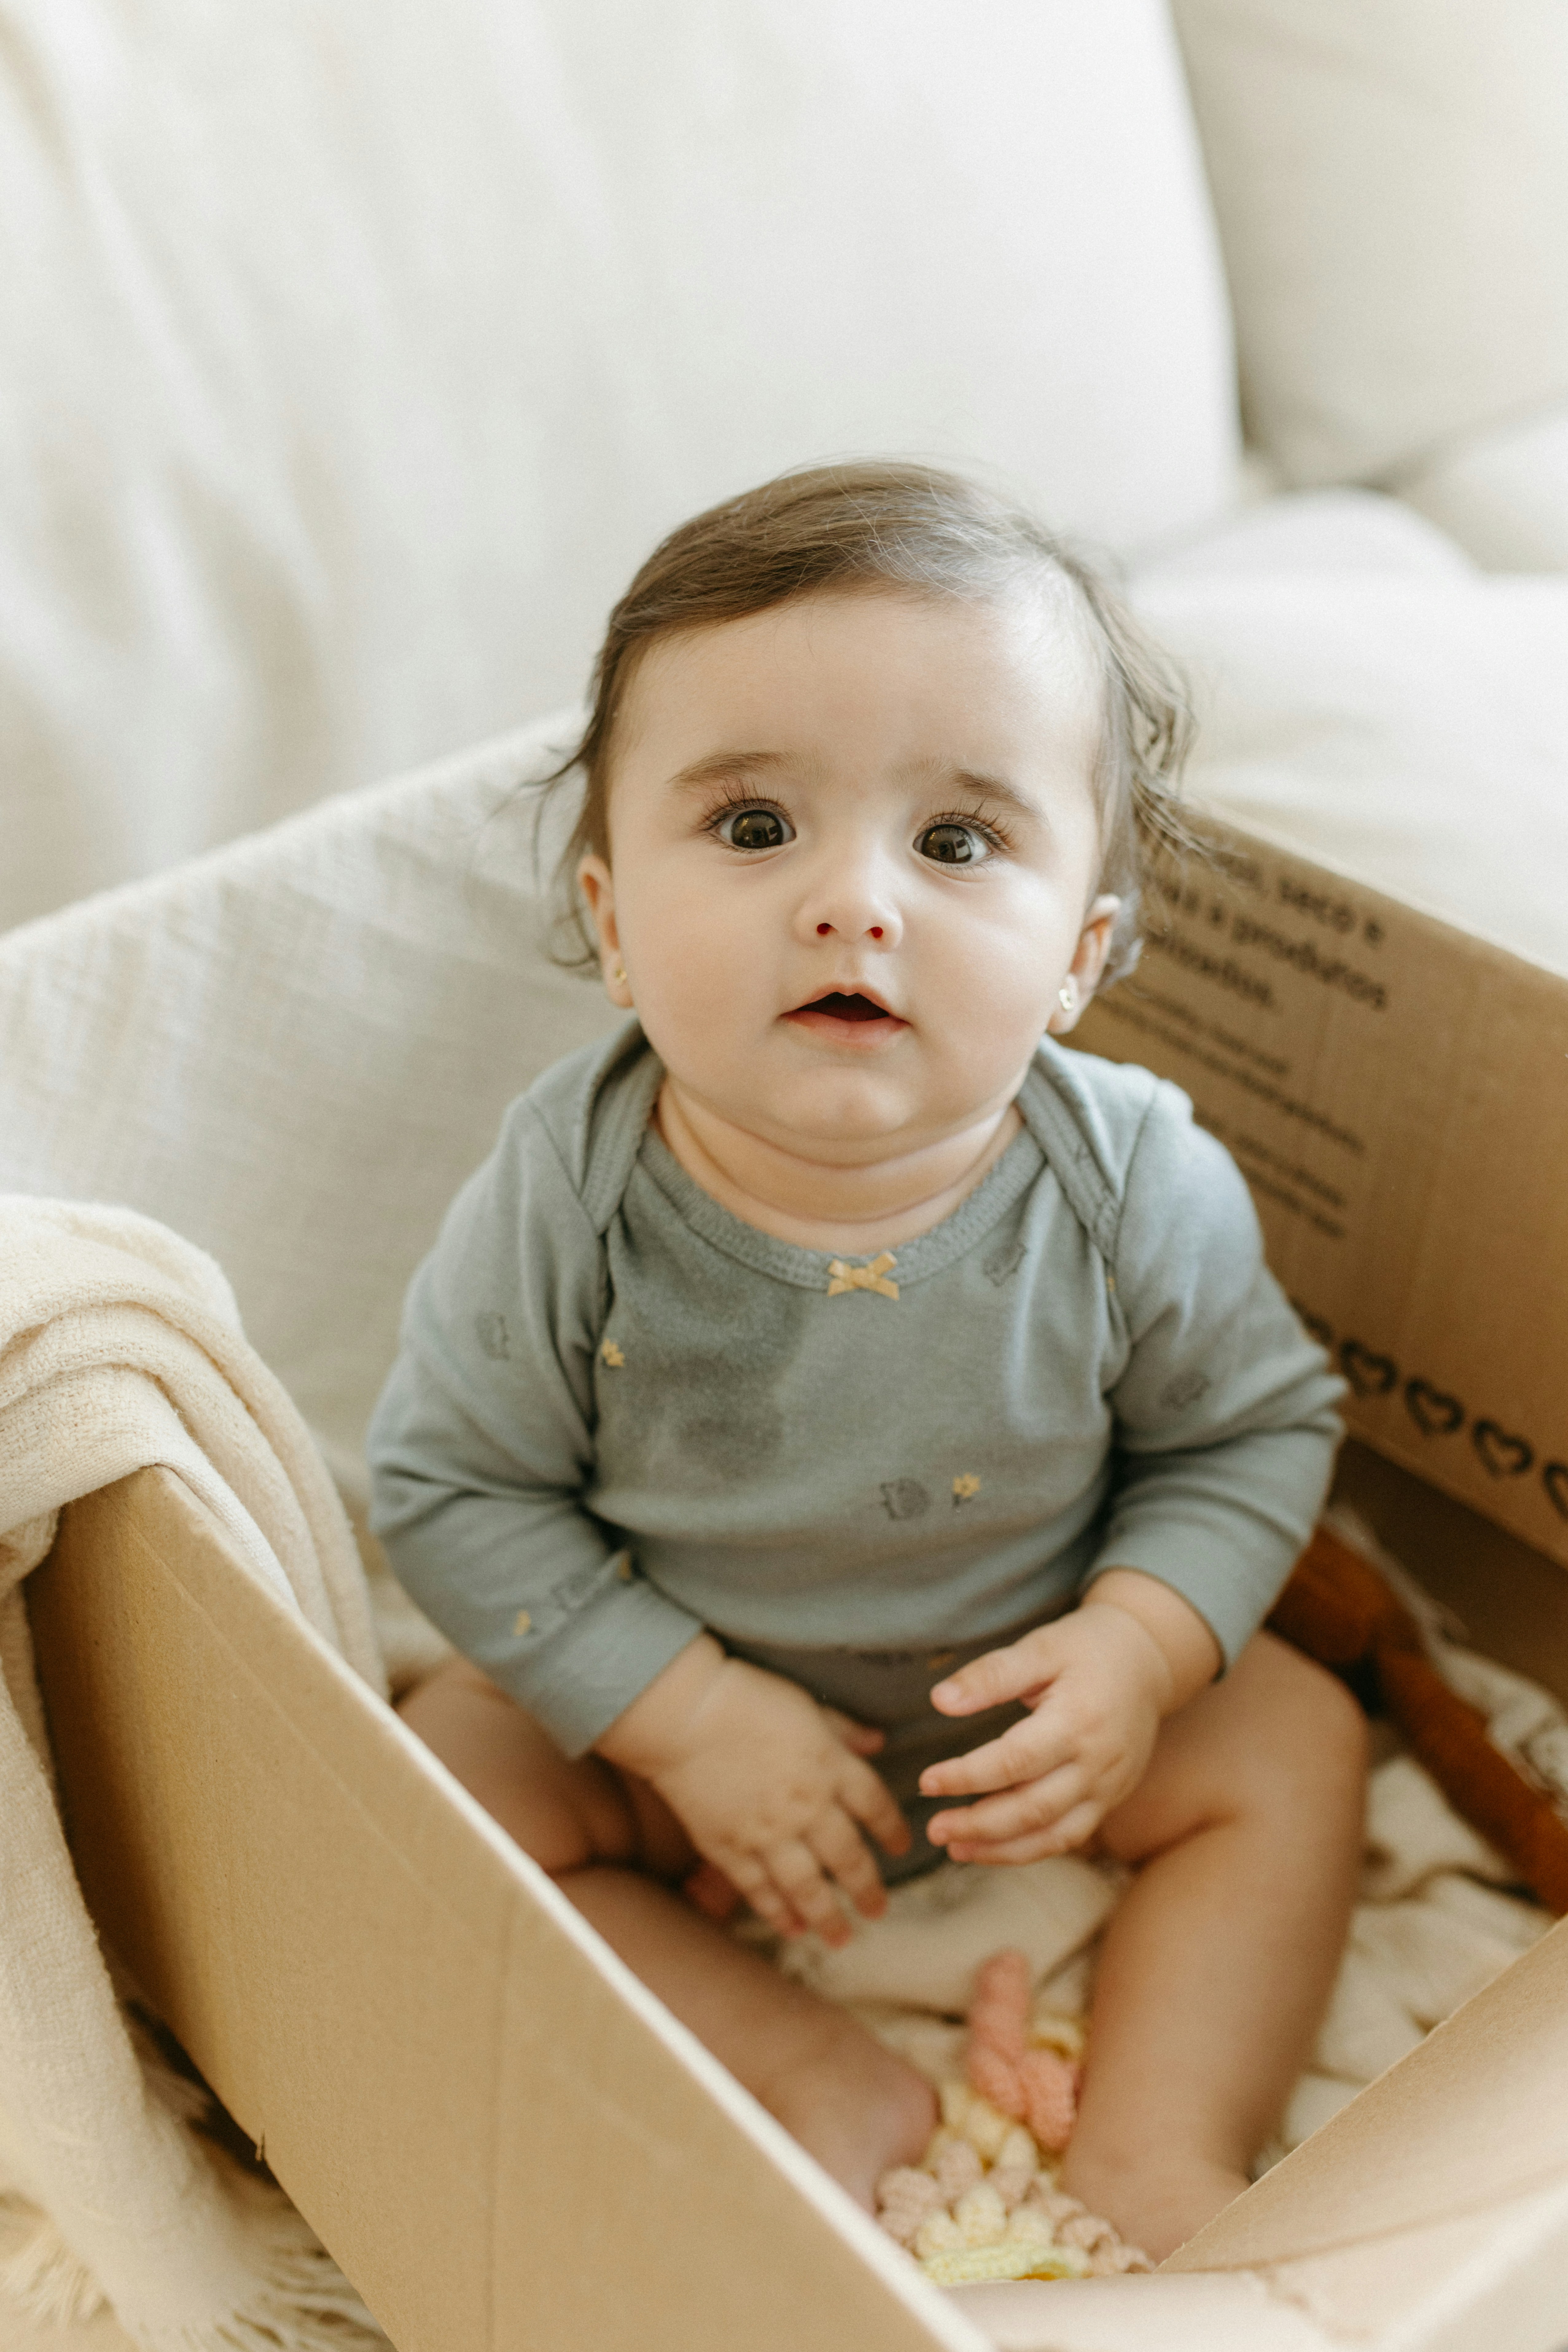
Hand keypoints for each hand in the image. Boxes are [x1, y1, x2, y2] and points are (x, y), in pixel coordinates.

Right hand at [598, 1637, 909, 1943]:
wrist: (684, 1713)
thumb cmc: (746, 1698)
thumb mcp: (808, 1704)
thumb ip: (844, 1729)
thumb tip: (878, 1741)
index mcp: (830, 1767)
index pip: (875, 1807)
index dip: (892, 1830)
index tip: (901, 1849)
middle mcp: (807, 1807)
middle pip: (848, 1858)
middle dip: (867, 1889)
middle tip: (878, 1912)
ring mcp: (768, 1834)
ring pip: (807, 1888)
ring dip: (828, 1917)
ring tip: (842, 1939)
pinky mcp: (729, 1848)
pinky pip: (759, 1890)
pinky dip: (777, 1913)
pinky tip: (791, 1929)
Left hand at [918, 1579, 1215, 1863]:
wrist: (1147, 1660)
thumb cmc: (1085, 1648)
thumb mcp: (1040, 1647)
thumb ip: (991, 1674)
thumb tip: (939, 1701)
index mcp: (1077, 1721)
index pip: (1014, 1761)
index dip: (967, 1776)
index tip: (927, 1781)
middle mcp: (1097, 1762)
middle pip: (1033, 1808)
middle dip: (979, 1825)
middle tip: (934, 1829)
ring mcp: (1108, 1787)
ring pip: (1053, 1835)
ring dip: (1001, 1849)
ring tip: (955, 1849)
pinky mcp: (1110, 1799)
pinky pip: (1070, 1836)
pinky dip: (1030, 1848)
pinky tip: (993, 1847)